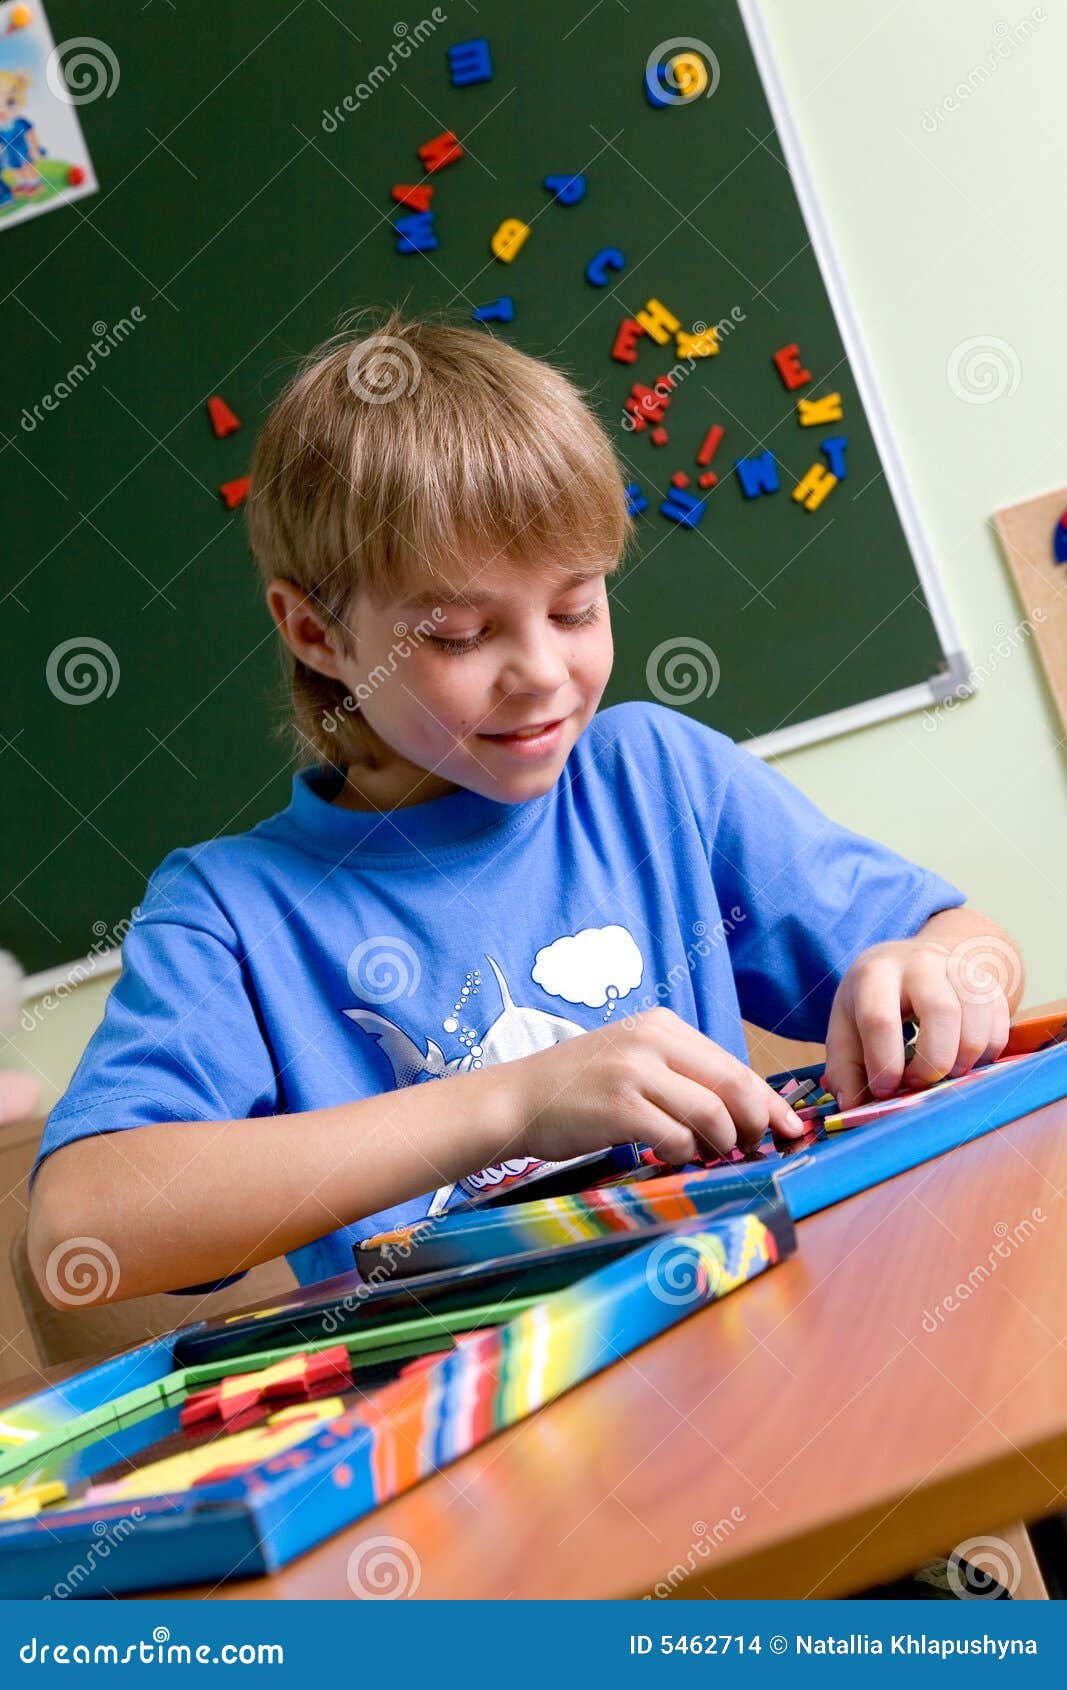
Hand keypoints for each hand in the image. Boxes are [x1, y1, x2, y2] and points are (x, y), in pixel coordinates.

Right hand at [509, 1006, 802, 1166]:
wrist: (518, 1098)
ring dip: (719, 1142)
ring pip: (710, 1113)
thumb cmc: (580, 1087)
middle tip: (760, 1147)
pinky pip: (676, 1136)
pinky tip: (669, 1154)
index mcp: (662, 1025)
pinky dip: (683, 1152)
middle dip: (756, 1122)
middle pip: (731, 1084)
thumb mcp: (634, 1060)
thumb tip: (743, 1111)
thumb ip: (682, 1074)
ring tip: (708, 1153)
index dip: (766, 1099)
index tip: (788, 1125)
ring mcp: (635, 1072)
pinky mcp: (620, 1106)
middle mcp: (652, 1041)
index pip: (731, 1063)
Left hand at [824, 935, 1013, 1110]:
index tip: (884, 1090)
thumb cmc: (874, 1002)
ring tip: (944, 1075)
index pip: (880, 1019)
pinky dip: (987, 1052)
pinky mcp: (988, 983)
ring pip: (977, 1015)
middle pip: (941, 1011)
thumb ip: (844, 1069)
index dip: (884, 1063)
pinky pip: (999, 1022)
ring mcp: (959, 969)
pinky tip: (965, 1061)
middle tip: (919, 1084)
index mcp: (875, 973)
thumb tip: (852, 1108)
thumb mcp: (846, 1027)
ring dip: (964, 1058)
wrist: (912, 963)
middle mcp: (920, 963)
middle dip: (933, 1061)